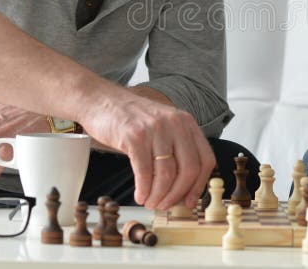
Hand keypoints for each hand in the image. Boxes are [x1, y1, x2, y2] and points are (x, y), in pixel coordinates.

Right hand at [79, 88, 215, 210]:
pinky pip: (144, 172)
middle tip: (165, 205)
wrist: (102, 101)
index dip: (199, 185)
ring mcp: (155, 129)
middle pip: (189, 169)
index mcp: (187, 123)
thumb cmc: (132, 119)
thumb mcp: (163, 127)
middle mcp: (175, 124)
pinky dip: (143, 190)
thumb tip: (182, 190)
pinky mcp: (135, 137)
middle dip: (177, 194)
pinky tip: (140, 195)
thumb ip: (176, 150)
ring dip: (159, 196)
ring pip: (166, 174)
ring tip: (150, 202)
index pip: (206, 159)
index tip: (190, 201)